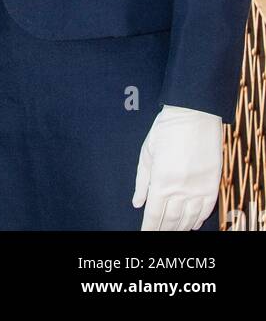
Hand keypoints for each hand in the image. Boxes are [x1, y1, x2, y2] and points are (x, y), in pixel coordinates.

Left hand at [133, 104, 221, 229]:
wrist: (195, 115)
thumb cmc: (166, 129)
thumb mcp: (147, 153)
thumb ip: (141, 181)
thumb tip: (137, 203)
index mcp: (161, 182)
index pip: (154, 216)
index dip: (149, 229)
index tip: (144, 235)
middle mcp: (181, 190)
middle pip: (170, 221)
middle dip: (163, 231)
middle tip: (157, 236)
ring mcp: (198, 189)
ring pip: (188, 219)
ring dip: (179, 228)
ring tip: (172, 232)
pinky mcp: (212, 185)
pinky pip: (206, 211)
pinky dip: (198, 220)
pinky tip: (191, 225)